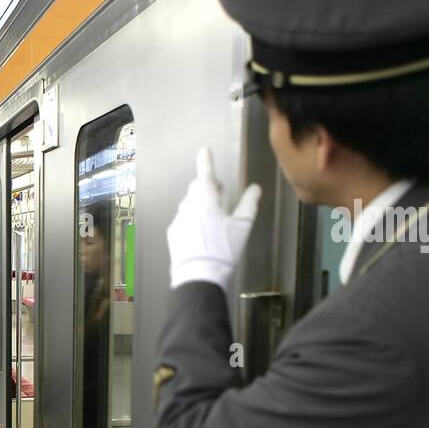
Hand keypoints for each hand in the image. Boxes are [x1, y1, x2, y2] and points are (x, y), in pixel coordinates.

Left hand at [166, 147, 260, 290]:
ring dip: (199, 203)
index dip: (206, 161)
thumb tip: (255, 188)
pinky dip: (191, 219)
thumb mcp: (242, 226)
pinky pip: (183, 219)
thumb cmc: (223, 250)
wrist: (198, 276)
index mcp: (206, 201)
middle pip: (196, 188)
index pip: (206, 174)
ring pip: (188, 204)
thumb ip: (249, 204)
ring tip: (211, 214)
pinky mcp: (173, 234)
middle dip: (207, 185)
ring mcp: (178, 220)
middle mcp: (188, 207)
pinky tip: (200, 233)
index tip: (204, 151)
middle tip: (219, 191)